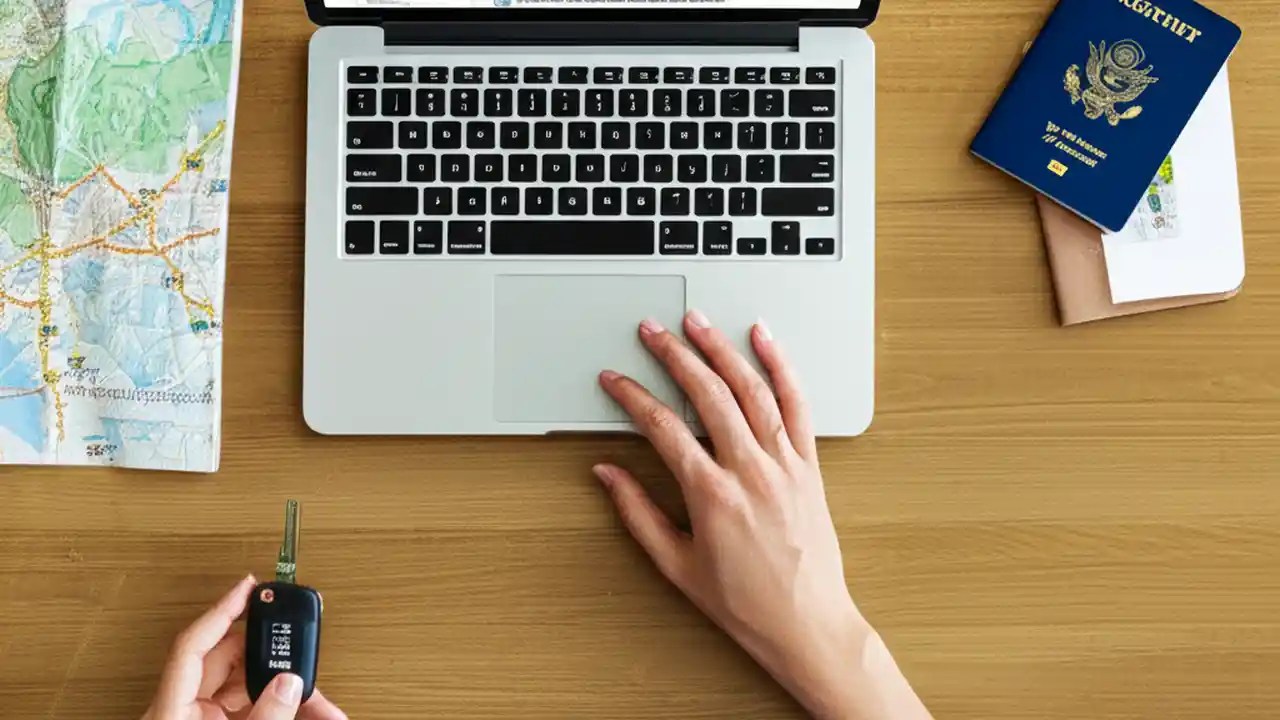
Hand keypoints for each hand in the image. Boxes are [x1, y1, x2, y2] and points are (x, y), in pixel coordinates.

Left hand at [142, 575, 346, 719]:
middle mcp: (184, 715)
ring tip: (326, 707)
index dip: (223, 609)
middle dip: (276, 663)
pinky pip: (257, 715)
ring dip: (290, 696)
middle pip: (232, 668)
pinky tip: (314, 715)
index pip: (195, 645)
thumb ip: (265, 716)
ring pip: (251, 695)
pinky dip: (285, 714)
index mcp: (171, 711)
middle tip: (305, 653)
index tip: (249, 586)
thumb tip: (288, 683)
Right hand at [595, 312, 930, 719]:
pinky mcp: (809, 465)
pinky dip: (782, 367)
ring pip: (752, 390)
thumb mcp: (676, 565)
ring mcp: (785, 464)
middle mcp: (751, 471)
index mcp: (712, 496)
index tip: (614, 381)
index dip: (632, 398)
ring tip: (698, 322)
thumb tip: (607, 474)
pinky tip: (765, 340)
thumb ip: (638, 513)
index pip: (663, 428)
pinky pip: (797, 405)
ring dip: (722, 350)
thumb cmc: (745, 603)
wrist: (807, 624)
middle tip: (651, 331)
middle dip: (675, 355)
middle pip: (708, 395)